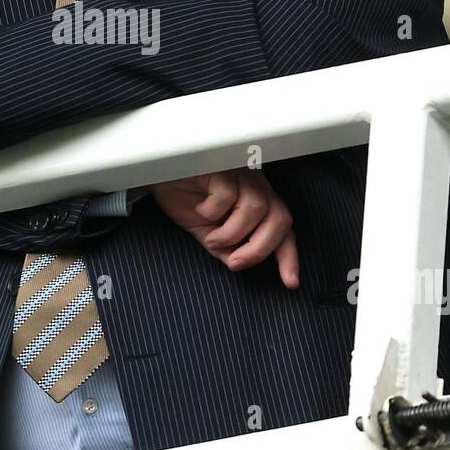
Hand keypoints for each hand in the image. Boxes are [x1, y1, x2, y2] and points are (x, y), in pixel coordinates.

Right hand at [149, 168, 298, 286]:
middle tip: (234, 262)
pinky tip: (200, 208)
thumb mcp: (208, 232)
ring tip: (210, 237)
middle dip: (259, 248)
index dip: (289, 256)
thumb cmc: (185, 197)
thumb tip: (240, 263)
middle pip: (280, 218)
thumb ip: (228, 247)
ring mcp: (239, 174)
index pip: (283, 230)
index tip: (290, 282)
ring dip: (231, 233)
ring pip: (256, 208)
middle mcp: (255, 186)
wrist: (158, 176)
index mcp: (257, 201)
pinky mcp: (221, 167)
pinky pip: (227, 195)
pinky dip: (213, 211)